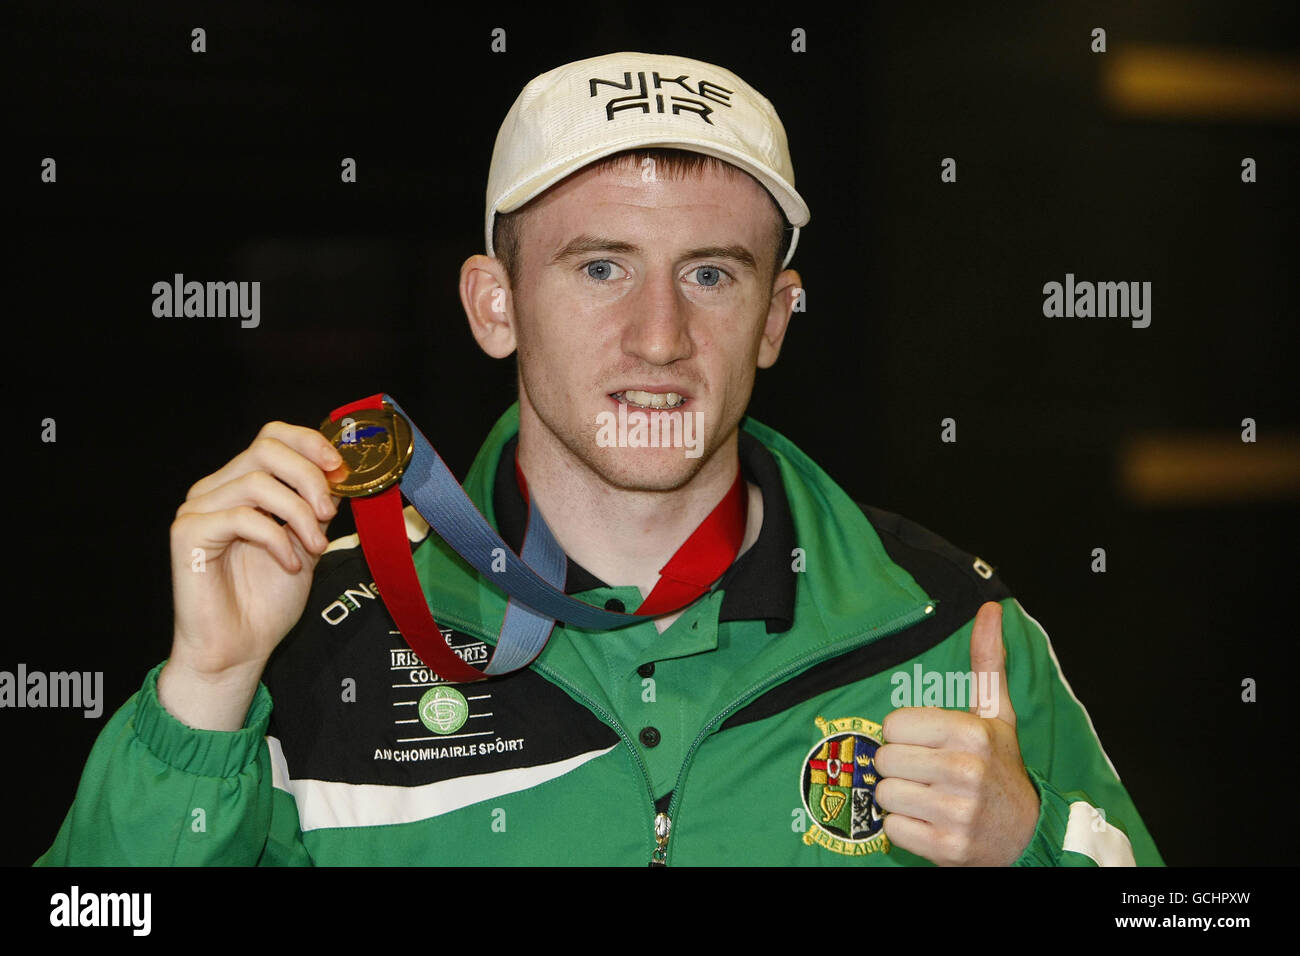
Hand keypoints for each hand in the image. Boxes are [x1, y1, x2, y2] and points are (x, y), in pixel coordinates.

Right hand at [160, 421, 344, 728]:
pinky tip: (291, 565)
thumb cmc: (267, 600)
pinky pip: (242, 517)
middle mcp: (214, 489)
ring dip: (299, 513)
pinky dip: (278, 539)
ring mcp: (197, 509)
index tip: (340, 469)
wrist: (239, 649)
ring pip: (257, 481)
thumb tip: (340, 476)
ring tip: (315, 547)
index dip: (309, 443)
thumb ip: (316, 507)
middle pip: (265, 449)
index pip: (271, 436)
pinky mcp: (188, 533)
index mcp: (240, 484)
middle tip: (330, 514)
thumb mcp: (307, 542)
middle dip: (309, 477)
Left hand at [873, 601, 1038, 864]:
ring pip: (884, 794)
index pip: (893, 725)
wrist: (1027, 835)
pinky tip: (930, 822)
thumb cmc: (1001, 768)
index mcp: (971, 732)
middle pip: (884, 759)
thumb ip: (987, 662)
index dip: (904, 736)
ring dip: (900, 799)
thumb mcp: (997, 715)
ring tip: (928, 797)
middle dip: (899, 768)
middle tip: (926, 773)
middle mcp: (965, 770)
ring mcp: (956, 811)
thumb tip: (989, 608)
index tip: (928, 745)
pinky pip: (892, 829)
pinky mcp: (946, 847)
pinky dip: (905, 829)